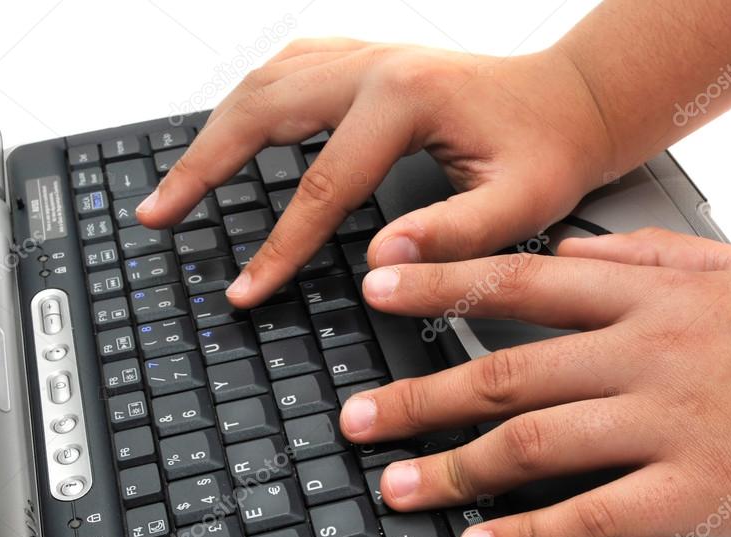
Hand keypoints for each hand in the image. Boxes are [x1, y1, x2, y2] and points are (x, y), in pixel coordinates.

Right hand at [135, 39, 612, 306]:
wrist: (573, 101)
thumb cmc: (549, 149)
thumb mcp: (520, 204)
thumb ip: (453, 237)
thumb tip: (381, 264)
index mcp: (405, 99)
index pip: (319, 186)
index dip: (277, 247)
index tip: (244, 289)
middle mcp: (374, 64)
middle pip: (259, 112)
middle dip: (202, 168)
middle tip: (157, 214)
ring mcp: (365, 54)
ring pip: (262, 81)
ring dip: (213, 129)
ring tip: (177, 179)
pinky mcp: (366, 60)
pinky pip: (287, 70)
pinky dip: (248, 100)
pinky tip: (233, 125)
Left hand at [339, 228, 730, 536]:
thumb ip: (642, 256)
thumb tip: (568, 251)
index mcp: (651, 297)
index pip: (519, 283)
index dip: (439, 284)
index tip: (377, 289)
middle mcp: (648, 352)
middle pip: (504, 371)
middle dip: (417, 395)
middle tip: (355, 416)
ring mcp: (671, 422)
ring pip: (534, 444)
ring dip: (455, 470)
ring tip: (397, 486)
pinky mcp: (699, 491)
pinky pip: (593, 516)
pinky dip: (529, 534)